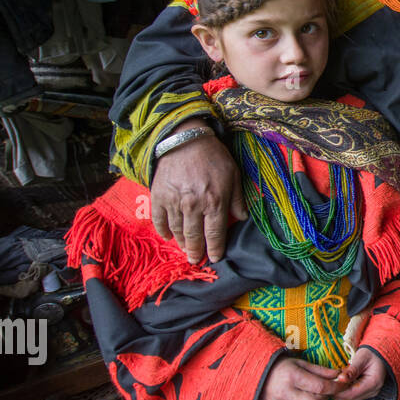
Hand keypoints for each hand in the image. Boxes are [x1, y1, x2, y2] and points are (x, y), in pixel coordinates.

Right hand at [150, 118, 247, 263]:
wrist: (185, 139)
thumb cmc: (213, 157)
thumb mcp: (233, 175)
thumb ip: (237, 199)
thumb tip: (242, 219)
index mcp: (214, 202)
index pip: (215, 234)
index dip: (215, 249)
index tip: (215, 258)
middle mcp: (193, 206)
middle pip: (194, 237)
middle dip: (196, 252)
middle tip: (197, 260)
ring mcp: (173, 202)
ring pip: (177, 231)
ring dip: (182, 244)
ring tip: (186, 250)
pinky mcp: (158, 196)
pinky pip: (159, 220)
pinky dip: (163, 231)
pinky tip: (168, 237)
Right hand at [259, 357, 340, 399]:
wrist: (255, 377)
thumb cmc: (281, 368)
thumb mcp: (300, 363)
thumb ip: (320, 371)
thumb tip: (339, 375)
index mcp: (291, 376)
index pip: (320, 386)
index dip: (336, 387)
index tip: (343, 385)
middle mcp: (283, 393)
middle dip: (324, 399)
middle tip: (323, 392)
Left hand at [332, 347, 388, 399]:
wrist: (380, 354)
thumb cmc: (371, 353)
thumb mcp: (361, 358)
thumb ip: (351, 370)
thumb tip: (340, 378)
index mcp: (373, 382)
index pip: (351, 394)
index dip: (338, 390)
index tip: (330, 382)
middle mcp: (373, 391)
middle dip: (337, 393)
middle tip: (330, 382)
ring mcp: (370, 393)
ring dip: (339, 394)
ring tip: (335, 381)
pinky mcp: (366, 393)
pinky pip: (352, 398)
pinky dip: (344, 392)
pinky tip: (341, 383)